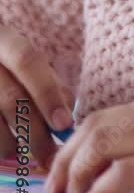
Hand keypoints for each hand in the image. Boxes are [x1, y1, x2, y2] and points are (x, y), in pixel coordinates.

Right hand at [0, 26, 73, 166]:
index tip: (63, 124)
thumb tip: (67, 110)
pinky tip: (4, 151)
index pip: (26, 61)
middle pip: (11, 98)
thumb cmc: (3, 63)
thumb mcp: (22, 58)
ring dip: (11, 145)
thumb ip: (47, 79)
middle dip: (35, 132)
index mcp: (0, 37)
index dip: (47, 93)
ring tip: (21, 152)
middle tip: (50, 155)